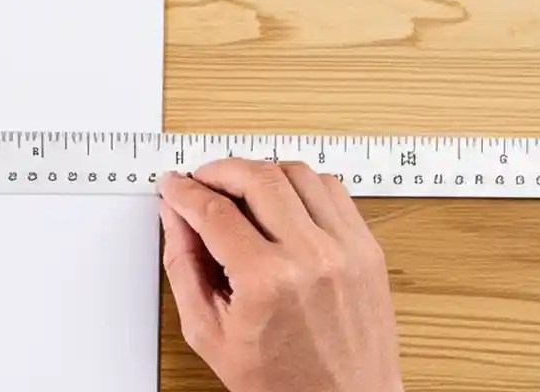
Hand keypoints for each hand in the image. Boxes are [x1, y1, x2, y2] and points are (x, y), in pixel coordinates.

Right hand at [157, 160, 402, 391]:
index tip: (172, 185)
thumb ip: (184, 266)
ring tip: (239, 188)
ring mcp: (346, 249)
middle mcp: (311, 257)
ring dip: (260, 171)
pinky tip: (281, 200)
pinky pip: (332, 189)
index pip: (213, 210)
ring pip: (296, 173)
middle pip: (256, 177)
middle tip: (200, 179)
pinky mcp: (367, 249)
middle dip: (218, 169)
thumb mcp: (209, 333)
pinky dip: (300, 184)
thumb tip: (174, 216)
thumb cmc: (282, 382)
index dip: (183, 191)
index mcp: (267, 282)